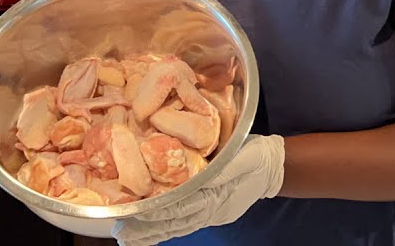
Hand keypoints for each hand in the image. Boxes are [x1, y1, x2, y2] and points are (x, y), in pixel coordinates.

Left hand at [113, 134, 284, 245]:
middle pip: (174, 221)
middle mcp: (209, 207)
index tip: (137, 213)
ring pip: (176, 225)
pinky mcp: (207, 211)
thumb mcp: (242, 156)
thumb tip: (200, 175)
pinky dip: (164, 230)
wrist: (272, 167)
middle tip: (121, 234)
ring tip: (127, 239)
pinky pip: (183, 222)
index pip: (182, 205)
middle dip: (147, 228)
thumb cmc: (256, 157)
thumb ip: (222, 168)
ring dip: (151, 233)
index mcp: (216, 193)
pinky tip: (148, 234)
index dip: (159, 211)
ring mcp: (208, 212)